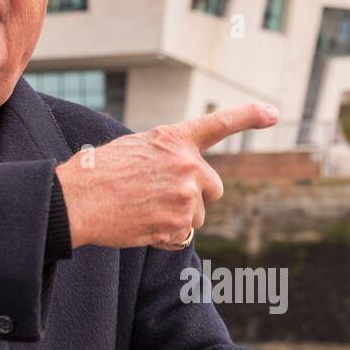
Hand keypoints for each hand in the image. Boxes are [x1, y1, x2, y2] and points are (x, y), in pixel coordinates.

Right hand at [55, 101, 278, 250]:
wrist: (75, 199)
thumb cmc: (95, 172)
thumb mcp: (134, 148)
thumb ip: (165, 156)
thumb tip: (182, 179)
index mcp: (173, 139)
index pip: (219, 124)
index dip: (249, 116)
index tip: (274, 112)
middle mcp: (186, 165)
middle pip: (213, 188)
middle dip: (195, 197)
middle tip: (161, 197)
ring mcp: (184, 196)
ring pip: (196, 217)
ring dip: (176, 218)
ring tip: (141, 209)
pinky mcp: (177, 224)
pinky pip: (181, 236)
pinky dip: (164, 236)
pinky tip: (140, 224)